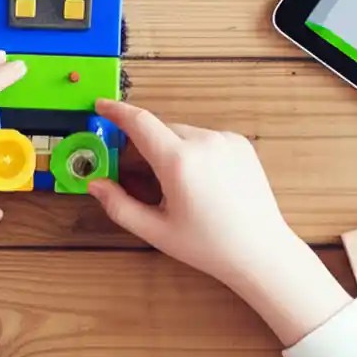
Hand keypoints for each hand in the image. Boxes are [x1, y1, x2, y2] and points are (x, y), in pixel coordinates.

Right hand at [88, 100, 350, 345]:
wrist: (260, 250)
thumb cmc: (208, 245)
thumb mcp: (156, 231)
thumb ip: (119, 205)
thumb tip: (96, 183)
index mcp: (179, 162)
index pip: (139, 122)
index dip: (116, 111)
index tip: (101, 106)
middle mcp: (204, 142)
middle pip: (160, 130)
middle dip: (144, 146)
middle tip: (138, 176)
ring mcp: (226, 140)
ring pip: (183, 134)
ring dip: (170, 150)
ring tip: (179, 188)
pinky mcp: (241, 143)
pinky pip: (205, 138)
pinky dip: (194, 151)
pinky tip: (202, 183)